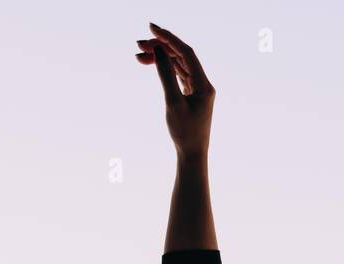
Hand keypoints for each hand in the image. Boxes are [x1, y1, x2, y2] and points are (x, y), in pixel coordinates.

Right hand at [135, 23, 213, 159]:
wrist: (192, 154)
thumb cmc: (184, 132)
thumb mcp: (172, 102)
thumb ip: (166, 74)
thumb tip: (158, 50)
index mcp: (204, 84)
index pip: (187, 52)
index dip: (169, 38)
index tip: (151, 28)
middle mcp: (204, 84)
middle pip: (182, 56)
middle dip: (161, 47)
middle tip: (139, 43)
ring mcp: (198, 89)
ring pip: (178, 64)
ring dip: (160, 56)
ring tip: (139, 54)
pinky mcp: (191, 95)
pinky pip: (178, 74)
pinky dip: (165, 68)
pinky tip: (150, 63)